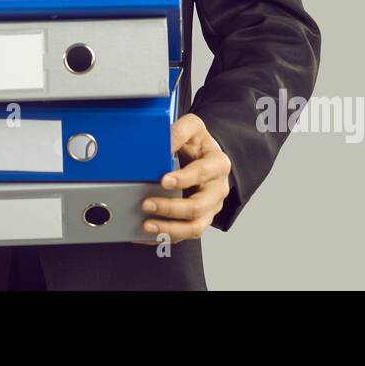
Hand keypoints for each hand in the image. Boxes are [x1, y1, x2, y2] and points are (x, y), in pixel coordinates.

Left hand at [132, 113, 232, 245]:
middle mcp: (218, 189)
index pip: (202, 173)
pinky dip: (164, 238)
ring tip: (147, 225)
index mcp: (218, 164)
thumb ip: (179, 131)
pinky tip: (146, 235)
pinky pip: (184, 236)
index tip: (163, 180)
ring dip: (169, 229)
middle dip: (171, 208)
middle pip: (198, 206)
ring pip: (194, 228)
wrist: (206, 156)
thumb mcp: (192, 128)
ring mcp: (210, 208)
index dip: (183, 179)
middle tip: (147, 204)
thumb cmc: (198, 143)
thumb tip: (164, 143)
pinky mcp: (200, 220)